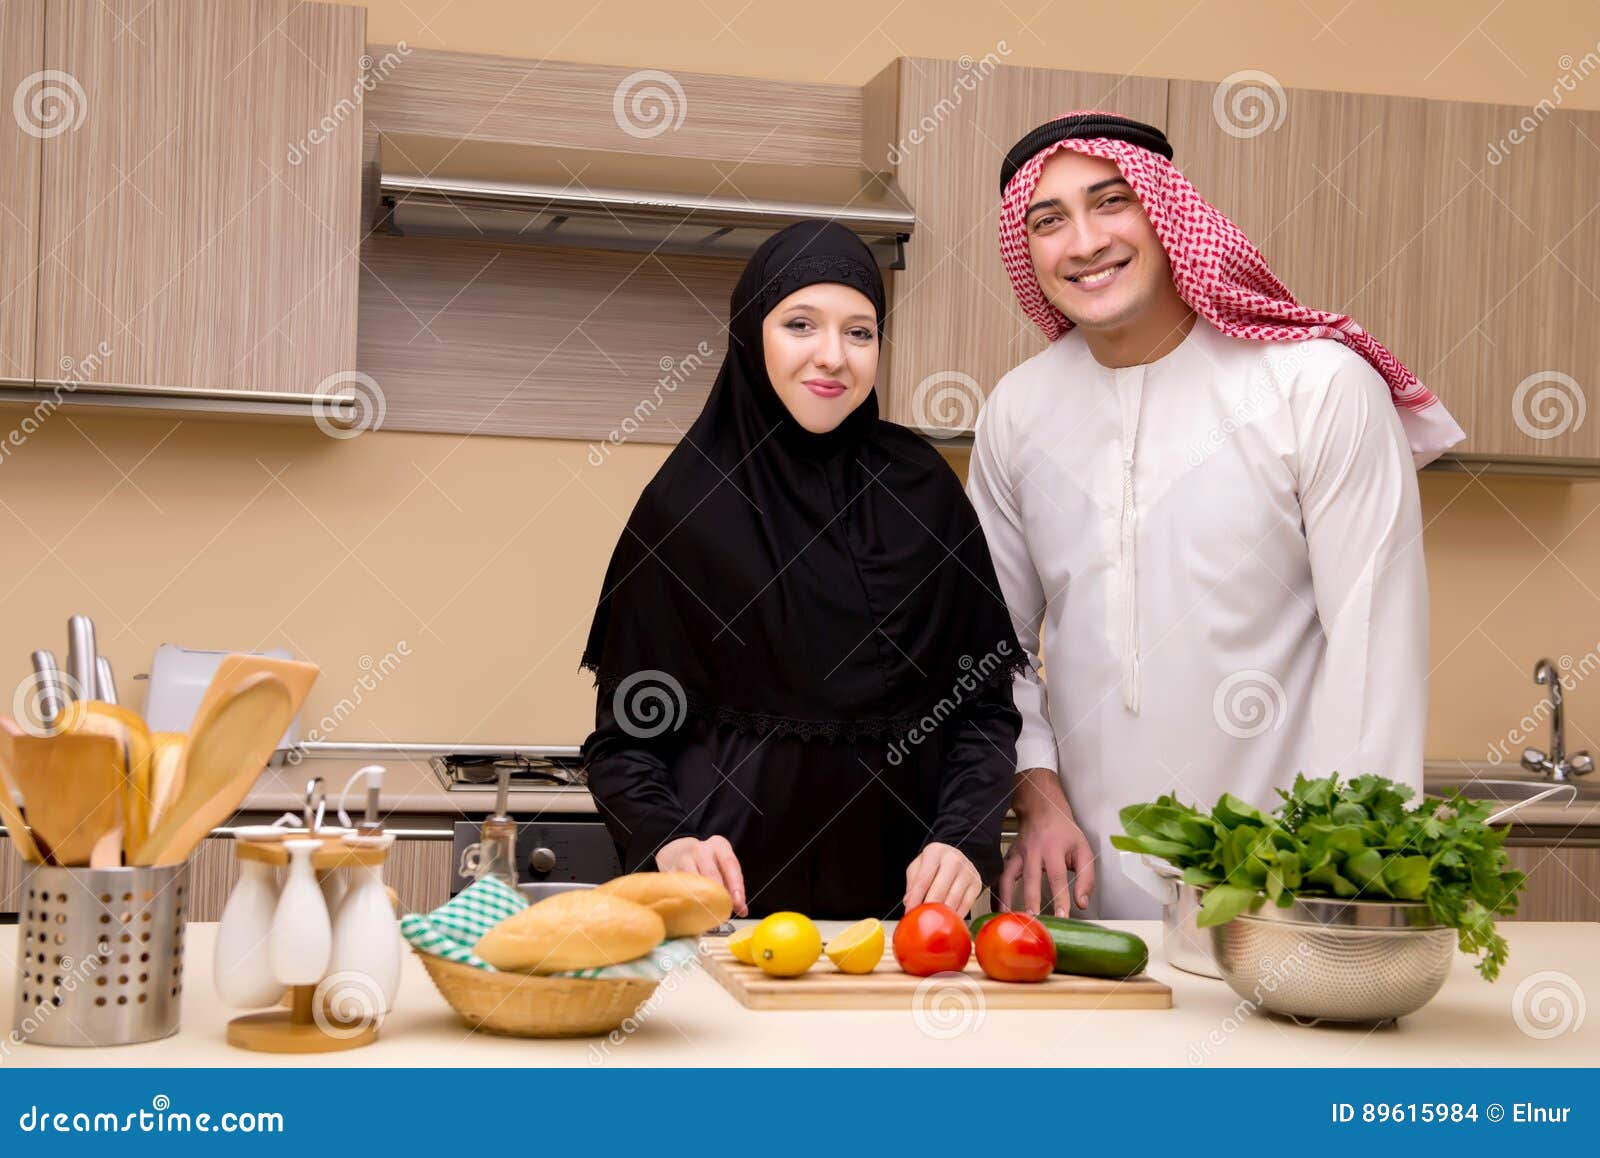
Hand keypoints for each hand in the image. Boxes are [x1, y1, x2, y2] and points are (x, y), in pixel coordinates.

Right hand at [655, 835, 747, 915]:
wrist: (680, 852)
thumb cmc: (709, 863)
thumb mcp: (724, 867)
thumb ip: (734, 886)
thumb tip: (742, 910)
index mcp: (719, 845)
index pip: (730, 864)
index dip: (736, 885)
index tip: (738, 903)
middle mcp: (700, 848)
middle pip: (712, 873)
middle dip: (719, 895)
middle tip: (725, 913)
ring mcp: (683, 858)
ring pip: (694, 881)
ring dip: (702, 900)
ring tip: (710, 914)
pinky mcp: (670, 869)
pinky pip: (680, 887)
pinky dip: (688, 900)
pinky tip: (693, 910)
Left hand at [903, 841, 982, 916]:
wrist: (955, 857)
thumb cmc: (935, 863)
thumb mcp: (919, 866)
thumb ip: (913, 882)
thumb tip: (909, 901)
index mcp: (935, 851)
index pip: (923, 879)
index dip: (915, 898)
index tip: (909, 912)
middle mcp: (953, 859)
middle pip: (939, 890)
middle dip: (929, 908)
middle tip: (922, 920)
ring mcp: (967, 871)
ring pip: (953, 899)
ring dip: (943, 914)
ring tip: (934, 923)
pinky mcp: (976, 884)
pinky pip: (966, 905)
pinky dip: (956, 915)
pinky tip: (948, 920)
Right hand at [997, 767, 1095, 914]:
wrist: (1042, 810)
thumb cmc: (1063, 832)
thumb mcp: (1083, 850)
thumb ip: (1086, 878)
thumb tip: (1081, 903)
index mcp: (1054, 849)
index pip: (1058, 876)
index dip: (1060, 898)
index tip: (1062, 916)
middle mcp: (1033, 851)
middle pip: (1030, 878)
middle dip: (1030, 901)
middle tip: (1032, 921)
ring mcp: (1017, 855)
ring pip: (1008, 877)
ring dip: (1007, 899)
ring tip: (1010, 920)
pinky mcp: (1007, 858)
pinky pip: (998, 878)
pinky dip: (996, 895)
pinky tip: (998, 911)